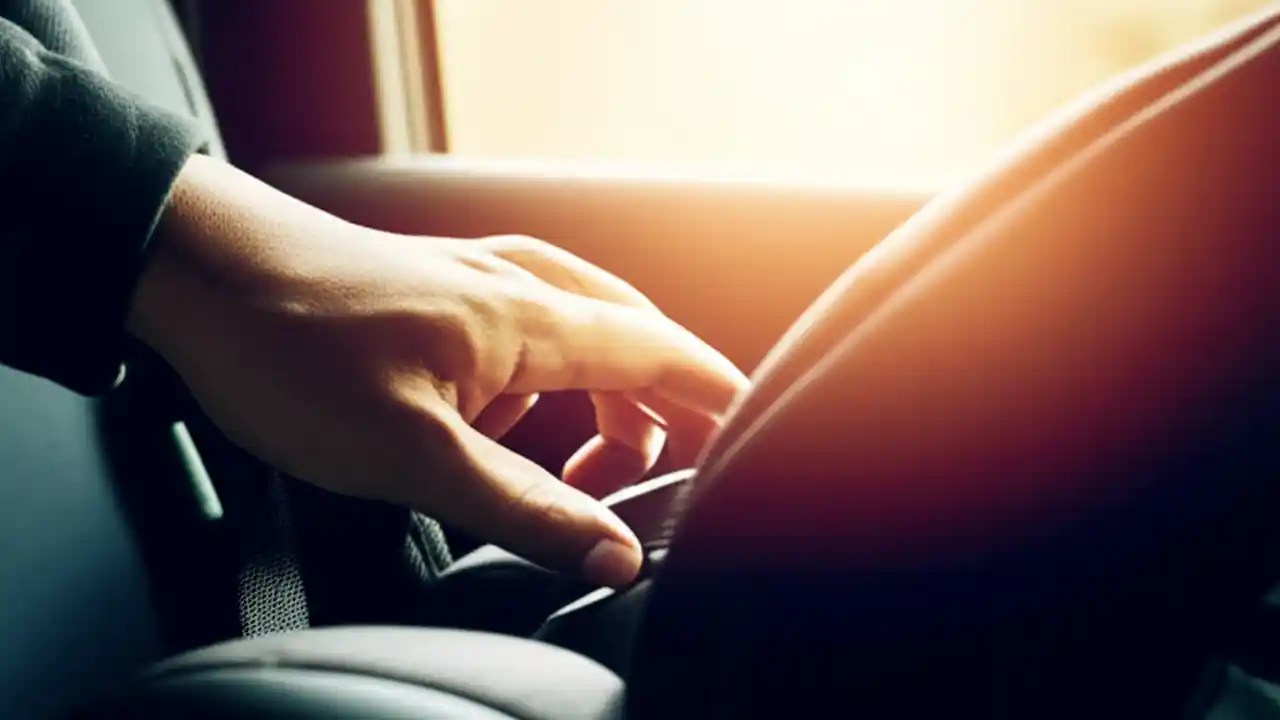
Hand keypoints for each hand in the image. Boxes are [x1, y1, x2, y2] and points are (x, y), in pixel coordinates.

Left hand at [129, 155, 747, 585]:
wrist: (198, 270)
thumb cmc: (294, 350)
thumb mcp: (417, 457)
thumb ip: (526, 508)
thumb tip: (614, 556)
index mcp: (532, 319)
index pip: (662, 355)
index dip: (717, 401)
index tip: (755, 442)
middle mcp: (519, 286)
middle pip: (633, 344)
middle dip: (661, 415)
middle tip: (664, 484)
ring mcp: (478, 281)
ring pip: (581, 341)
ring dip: (599, 406)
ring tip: (583, 475)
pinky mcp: (442, 292)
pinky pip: (526, 337)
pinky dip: (541, 390)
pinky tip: (500, 431)